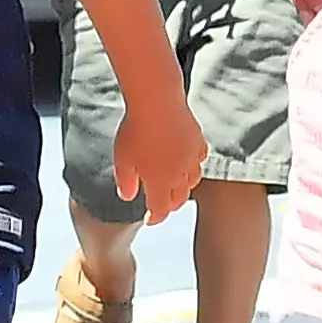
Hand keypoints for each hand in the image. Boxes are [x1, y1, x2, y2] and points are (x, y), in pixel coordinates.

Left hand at [112, 93, 206, 225]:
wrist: (157, 103)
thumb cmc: (135, 131)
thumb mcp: (122, 159)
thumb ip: (125, 181)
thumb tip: (128, 196)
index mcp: (160, 183)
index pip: (160, 209)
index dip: (155, 216)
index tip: (150, 219)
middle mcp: (180, 175)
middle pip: (179, 198)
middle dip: (170, 204)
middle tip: (162, 205)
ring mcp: (192, 158)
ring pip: (193, 180)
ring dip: (184, 187)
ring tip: (177, 187)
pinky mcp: (198, 141)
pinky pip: (199, 159)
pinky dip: (194, 164)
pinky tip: (189, 161)